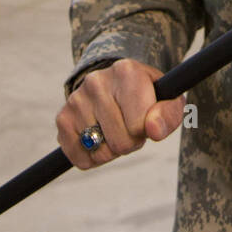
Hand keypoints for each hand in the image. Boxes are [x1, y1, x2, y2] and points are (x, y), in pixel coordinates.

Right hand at [55, 59, 185, 169]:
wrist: (115, 83)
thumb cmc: (147, 95)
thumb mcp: (168, 99)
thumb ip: (168, 114)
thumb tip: (153, 130)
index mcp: (126, 72)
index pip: (139, 126)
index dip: (147, 130)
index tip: (146, 117)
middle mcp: (96, 82)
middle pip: (121, 143)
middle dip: (130, 141)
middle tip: (130, 124)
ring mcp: (76, 100)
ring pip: (101, 153)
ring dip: (112, 149)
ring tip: (115, 127)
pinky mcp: (62, 118)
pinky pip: (81, 159)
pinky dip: (93, 157)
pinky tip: (99, 138)